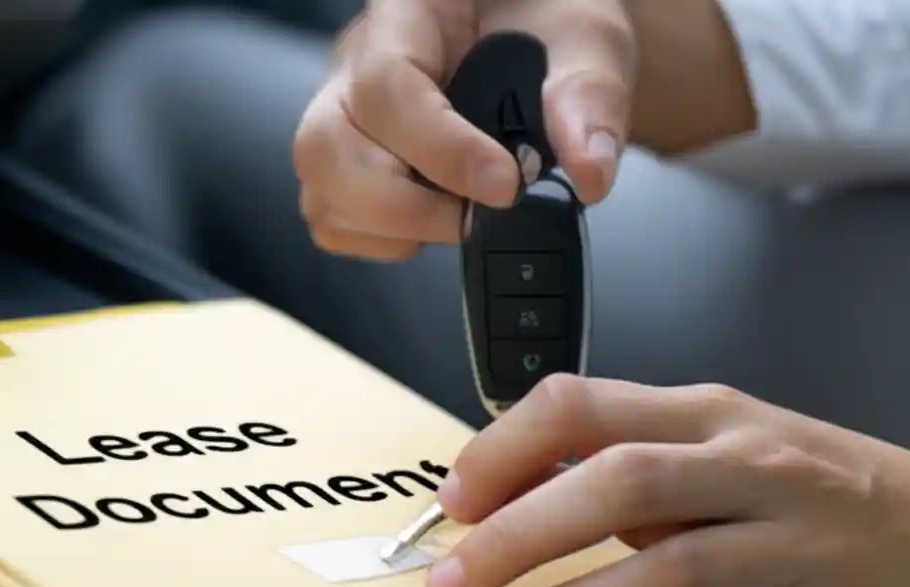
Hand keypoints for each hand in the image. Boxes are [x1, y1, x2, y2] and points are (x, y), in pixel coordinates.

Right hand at [292, 0, 634, 260]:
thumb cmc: (545, 25)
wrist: (533, 37)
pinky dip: (380, 240)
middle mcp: (354, 67)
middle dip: (401, 205)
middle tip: (475, 217)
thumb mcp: (585, 40)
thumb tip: (589, 173)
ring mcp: (341, 119)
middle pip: (323, 148)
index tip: (503, 185)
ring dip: (389, 228)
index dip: (441, 149)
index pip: (386, 86)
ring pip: (320, 192)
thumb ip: (588, 98)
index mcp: (405, 16)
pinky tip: (432, 220)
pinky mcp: (345, 166)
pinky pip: (331, 220)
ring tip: (459, 219)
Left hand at [426, 374, 909, 586]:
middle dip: (517, 533)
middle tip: (455, 576)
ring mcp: (784, 542)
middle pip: (615, 484)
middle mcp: (747, 467)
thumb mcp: (726, 442)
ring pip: (661, 568)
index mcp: (710, 413)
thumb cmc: (815, 485)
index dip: (506, 449)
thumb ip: (632, 455)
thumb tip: (518, 487)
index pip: (584, 406)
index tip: (458, 495)